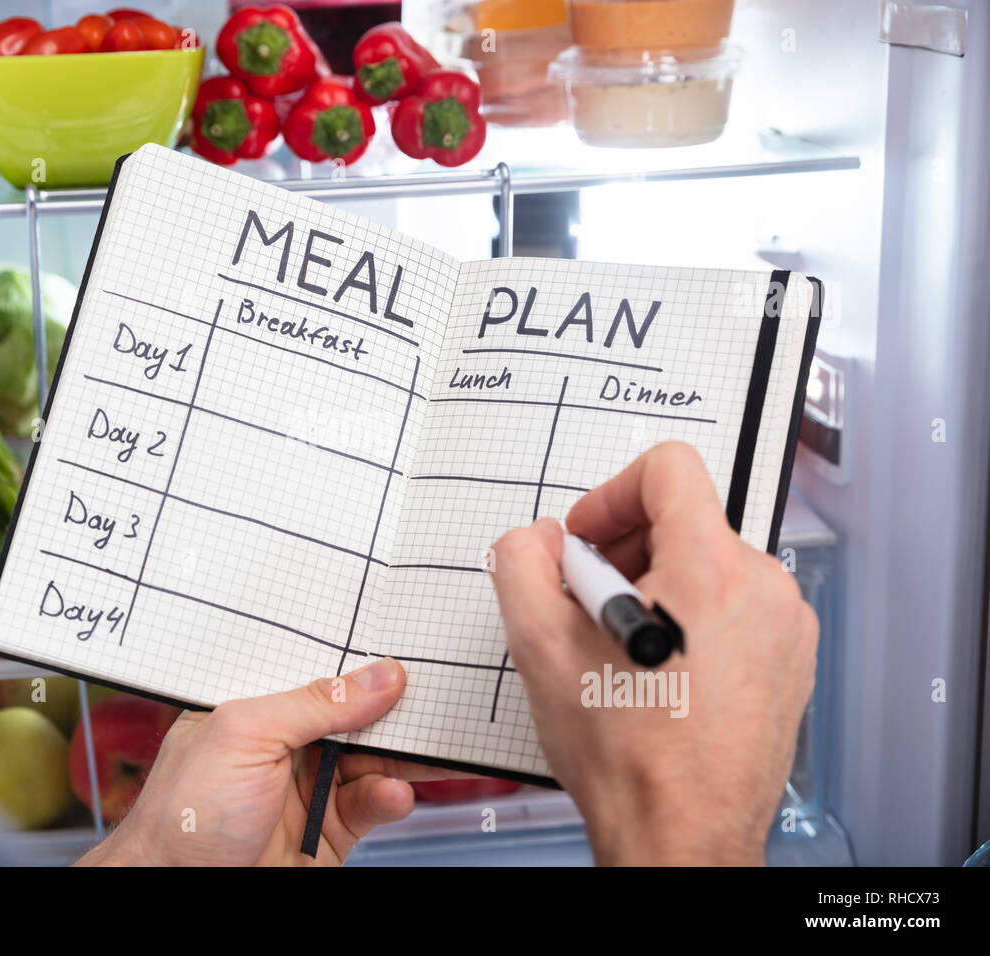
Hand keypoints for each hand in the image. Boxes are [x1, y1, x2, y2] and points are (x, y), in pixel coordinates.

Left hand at [77, 657, 451, 865]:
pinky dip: (390, 797)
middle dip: (394, 710)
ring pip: (372, 760)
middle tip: (436, 701)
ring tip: (430, 752)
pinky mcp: (329, 831)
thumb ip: (315, 703)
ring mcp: (308, 788)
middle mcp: (284, 745)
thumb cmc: (183, 816)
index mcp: (255, 708)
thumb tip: (378, 678)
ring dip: (402, 757)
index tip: (402, 653)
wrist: (179, 892)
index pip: (317, 674)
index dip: (358, 663)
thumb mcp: (246, 735)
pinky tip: (395, 793)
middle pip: (354, 717)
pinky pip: (372, 804)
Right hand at [489, 442, 817, 864]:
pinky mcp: (790, 661)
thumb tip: (538, 540)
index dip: (611, 494)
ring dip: (656, 588)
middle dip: (626, 550)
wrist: (683, 836)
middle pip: (686, 520)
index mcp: (709, 568)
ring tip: (620, 649)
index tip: (588, 539)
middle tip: (588, 603)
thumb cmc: (629, 758)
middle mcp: (762, 587)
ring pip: (708, 567)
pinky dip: (691, 621)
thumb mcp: (539, 647)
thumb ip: (522, 564)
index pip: (669, 468)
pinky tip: (658, 673)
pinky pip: (734, 608)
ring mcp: (784, 626)